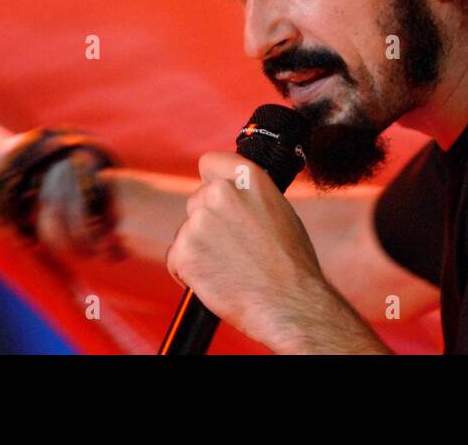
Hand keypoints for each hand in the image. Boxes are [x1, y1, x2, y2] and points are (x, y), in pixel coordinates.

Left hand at [166, 151, 380, 352]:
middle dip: (208, 223)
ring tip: (230, 268)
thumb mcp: (279, 212)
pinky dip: (189, 272)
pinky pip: (176, 259)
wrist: (289, 304)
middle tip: (233, 248)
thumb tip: (233, 195)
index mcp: (247, 177)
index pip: (210, 162)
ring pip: (187, 232)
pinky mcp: (184, 252)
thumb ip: (249, 197)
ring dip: (200, 249)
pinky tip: (216, 281)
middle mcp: (219, 193)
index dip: (211, 182)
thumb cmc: (292, 264)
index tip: (216, 198)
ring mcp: (198, 222)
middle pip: (197, 201)